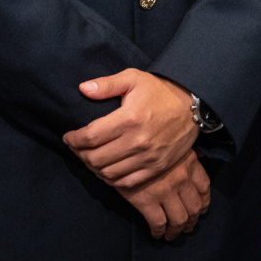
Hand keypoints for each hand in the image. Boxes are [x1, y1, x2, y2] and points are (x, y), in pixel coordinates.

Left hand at [64, 70, 199, 189]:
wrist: (192, 108)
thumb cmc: (159, 91)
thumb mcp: (134, 78)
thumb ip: (107, 84)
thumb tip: (82, 88)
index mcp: (129, 118)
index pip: (91, 136)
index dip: (74, 139)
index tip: (68, 137)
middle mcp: (138, 141)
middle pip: (96, 158)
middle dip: (80, 154)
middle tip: (76, 148)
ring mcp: (148, 158)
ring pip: (109, 173)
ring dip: (93, 168)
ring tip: (89, 158)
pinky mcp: (156, 168)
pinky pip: (127, 182)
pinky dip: (111, 179)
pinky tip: (106, 170)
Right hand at [121, 152, 211, 239]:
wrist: (117, 147)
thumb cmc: (142, 143)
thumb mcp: (167, 145)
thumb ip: (178, 158)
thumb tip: (187, 173)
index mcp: (189, 161)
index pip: (204, 187)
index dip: (203, 202)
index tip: (200, 209)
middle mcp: (181, 177)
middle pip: (194, 207)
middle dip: (192, 221)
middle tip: (187, 227)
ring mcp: (165, 190)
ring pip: (180, 219)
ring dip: (177, 230)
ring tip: (172, 234)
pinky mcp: (147, 201)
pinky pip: (159, 223)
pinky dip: (160, 232)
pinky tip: (157, 234)